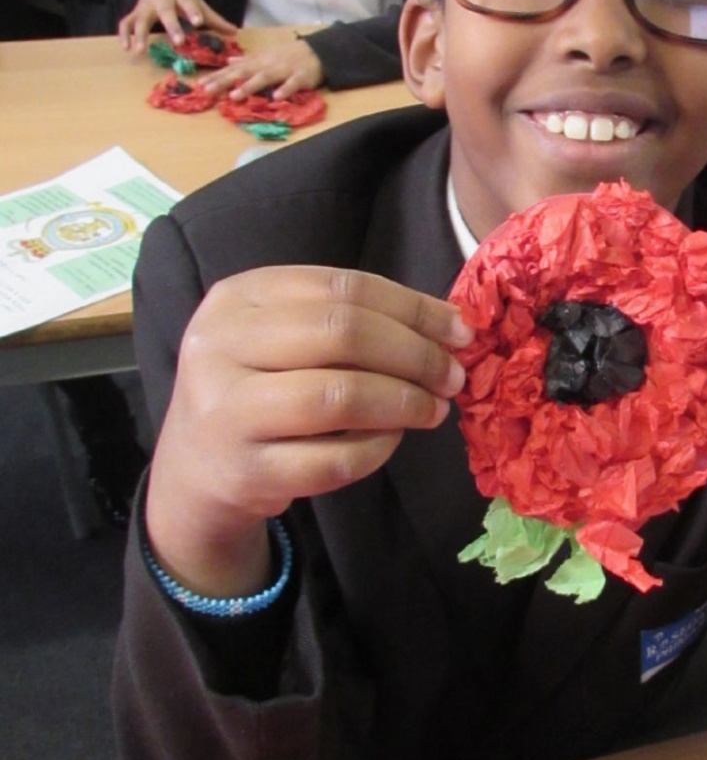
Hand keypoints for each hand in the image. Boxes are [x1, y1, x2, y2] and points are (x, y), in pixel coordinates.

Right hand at [118, 0, 238, 53]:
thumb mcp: (198, 4)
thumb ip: (215, 20)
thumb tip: (235, 32)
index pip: (188, 2)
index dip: (193, 12)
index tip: (198, 22)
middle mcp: (162, 0)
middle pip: (165, 12)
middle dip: (171, 26)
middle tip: (178, 42)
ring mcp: (146, 6)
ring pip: (141, 19)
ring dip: (139, 34)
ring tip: (139, 51)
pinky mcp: (135, 12)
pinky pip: (126, 23)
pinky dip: (125, 35)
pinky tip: (127, 48)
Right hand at [144, 267, 473, 597]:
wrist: (195, 468)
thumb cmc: (262, 386)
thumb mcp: (289, 336)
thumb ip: (357, 319)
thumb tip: (451, 323)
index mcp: (238, 297)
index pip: (343, 286)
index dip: (412, 307)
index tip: (459, 329)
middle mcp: (220, 346)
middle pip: (343, 334)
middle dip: (415, 354)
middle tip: (453, 375)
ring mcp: (226, 412)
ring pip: (339, 396)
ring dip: (404, 401)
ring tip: (434, 408)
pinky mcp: (244, 473)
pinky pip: (335, 460)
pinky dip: (378, 449)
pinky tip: (392, 440)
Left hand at [199, 35, 324, 100]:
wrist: (318, 51)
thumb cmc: (290, 55)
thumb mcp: (267, 54)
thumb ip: (248, 59)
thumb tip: (229, 60)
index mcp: (258, 60)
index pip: (234, 68)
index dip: (217, 76)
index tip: (199, 84)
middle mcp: (267, 64)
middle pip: (243, 72)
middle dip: (224, 81)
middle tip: (207, 90)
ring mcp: (284, 70)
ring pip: (264, 78)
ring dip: (249, 86)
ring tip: (234, 96)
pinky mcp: (301, 76)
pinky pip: (292, 84)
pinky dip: (285, 89)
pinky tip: (276, 97)